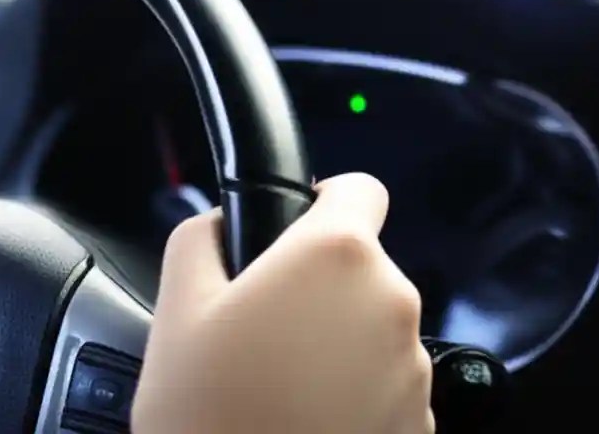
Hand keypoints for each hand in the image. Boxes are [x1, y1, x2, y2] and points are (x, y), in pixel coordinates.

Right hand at [132, 173, 433, 433]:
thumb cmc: (207, 415)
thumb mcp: (178, 306)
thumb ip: (201, 238)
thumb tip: (222, 225)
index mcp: (336, 257)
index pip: (359, 188)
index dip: (322, 200)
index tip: (296, 226)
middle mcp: (390, 304)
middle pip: (360, 265)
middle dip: (315, 284)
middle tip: (257, 326)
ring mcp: (412, 369)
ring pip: (371, 326)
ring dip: (333, 340)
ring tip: (273, 381)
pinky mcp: (421, 422)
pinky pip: (383, 382)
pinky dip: (351, 389)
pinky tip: (300, 415)